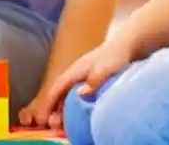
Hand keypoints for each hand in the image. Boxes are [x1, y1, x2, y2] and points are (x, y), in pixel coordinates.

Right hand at [20, 35, 136, 128]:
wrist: (126, 44)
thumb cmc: (116, 56)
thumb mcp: (105, 69)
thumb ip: (93, 81)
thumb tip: (80, 94)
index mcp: (76, 70)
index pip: (58, 87)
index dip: (49, 102)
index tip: (42, 115)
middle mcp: (76, 73)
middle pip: (60, 92)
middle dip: (53, 108)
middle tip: (50, 124)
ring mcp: (82, 76)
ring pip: (67, 93)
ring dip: (62, 107)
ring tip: (59, 122)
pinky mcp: (90, 79)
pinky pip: (75, 93)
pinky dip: (71, 103)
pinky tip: (74, 112)